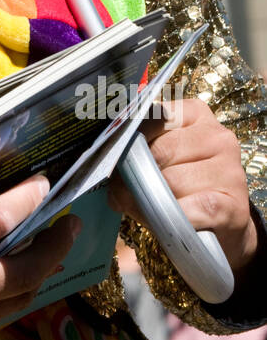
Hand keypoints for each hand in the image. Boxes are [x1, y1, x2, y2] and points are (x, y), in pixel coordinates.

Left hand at [108, 98, 258, 279]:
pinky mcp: (234, 205)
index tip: (114, 157)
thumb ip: (136, 148)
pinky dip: (168, 219)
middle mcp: (218, 136)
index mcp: (195, 114)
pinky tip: (165, 222)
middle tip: (121, 191)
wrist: (221, 225)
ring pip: (170, 182)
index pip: (152, 116)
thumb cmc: (182, 184)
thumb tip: (105, 162)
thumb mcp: (160, 157)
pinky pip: (186, 210)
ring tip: (146, 207)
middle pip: (159, 151)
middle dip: (134, 174)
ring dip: (149, 200)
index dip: (129, 140)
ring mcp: (229, 170)